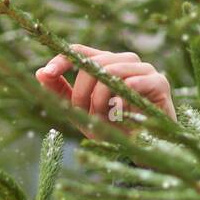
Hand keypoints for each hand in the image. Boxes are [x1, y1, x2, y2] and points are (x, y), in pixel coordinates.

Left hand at [35, 44, 176, 138]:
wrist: (143, 149)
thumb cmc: (112, 128)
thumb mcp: (80, 111)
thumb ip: (61, 92)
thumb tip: (40, 73)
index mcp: (106, 64)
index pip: (80, 51)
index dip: (63, 59)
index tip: (48, 73)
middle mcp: (125, 60)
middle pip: (94, 62)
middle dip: (82, 91)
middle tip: (84, 113)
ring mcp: (144, 69)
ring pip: (112, 71)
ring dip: (100, 99)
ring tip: (104, 117)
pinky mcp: (159, 82)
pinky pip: (135, 83)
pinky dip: (122, 100)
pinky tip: (120, 113)